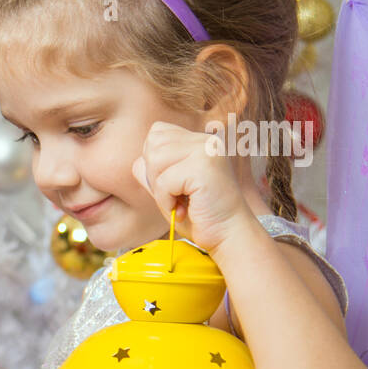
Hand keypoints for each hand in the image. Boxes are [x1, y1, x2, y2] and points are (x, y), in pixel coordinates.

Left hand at [132, 120, 254, 254]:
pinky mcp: (204, 166)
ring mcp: (207, 150)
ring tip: (179, 201)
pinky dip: (166, 201)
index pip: (157, 132)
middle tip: (176, 195)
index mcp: (199, 142)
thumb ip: (151, 174)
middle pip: (153, 144)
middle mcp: (205, 141)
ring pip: (155, 159)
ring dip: (160, 188)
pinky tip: (183, 210)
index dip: (153, 162)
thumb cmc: (199, 217)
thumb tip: (137, 161)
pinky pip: (163, 181)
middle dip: (154, 175)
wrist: (229, 236)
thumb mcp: (168, 191)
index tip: (172, 185)